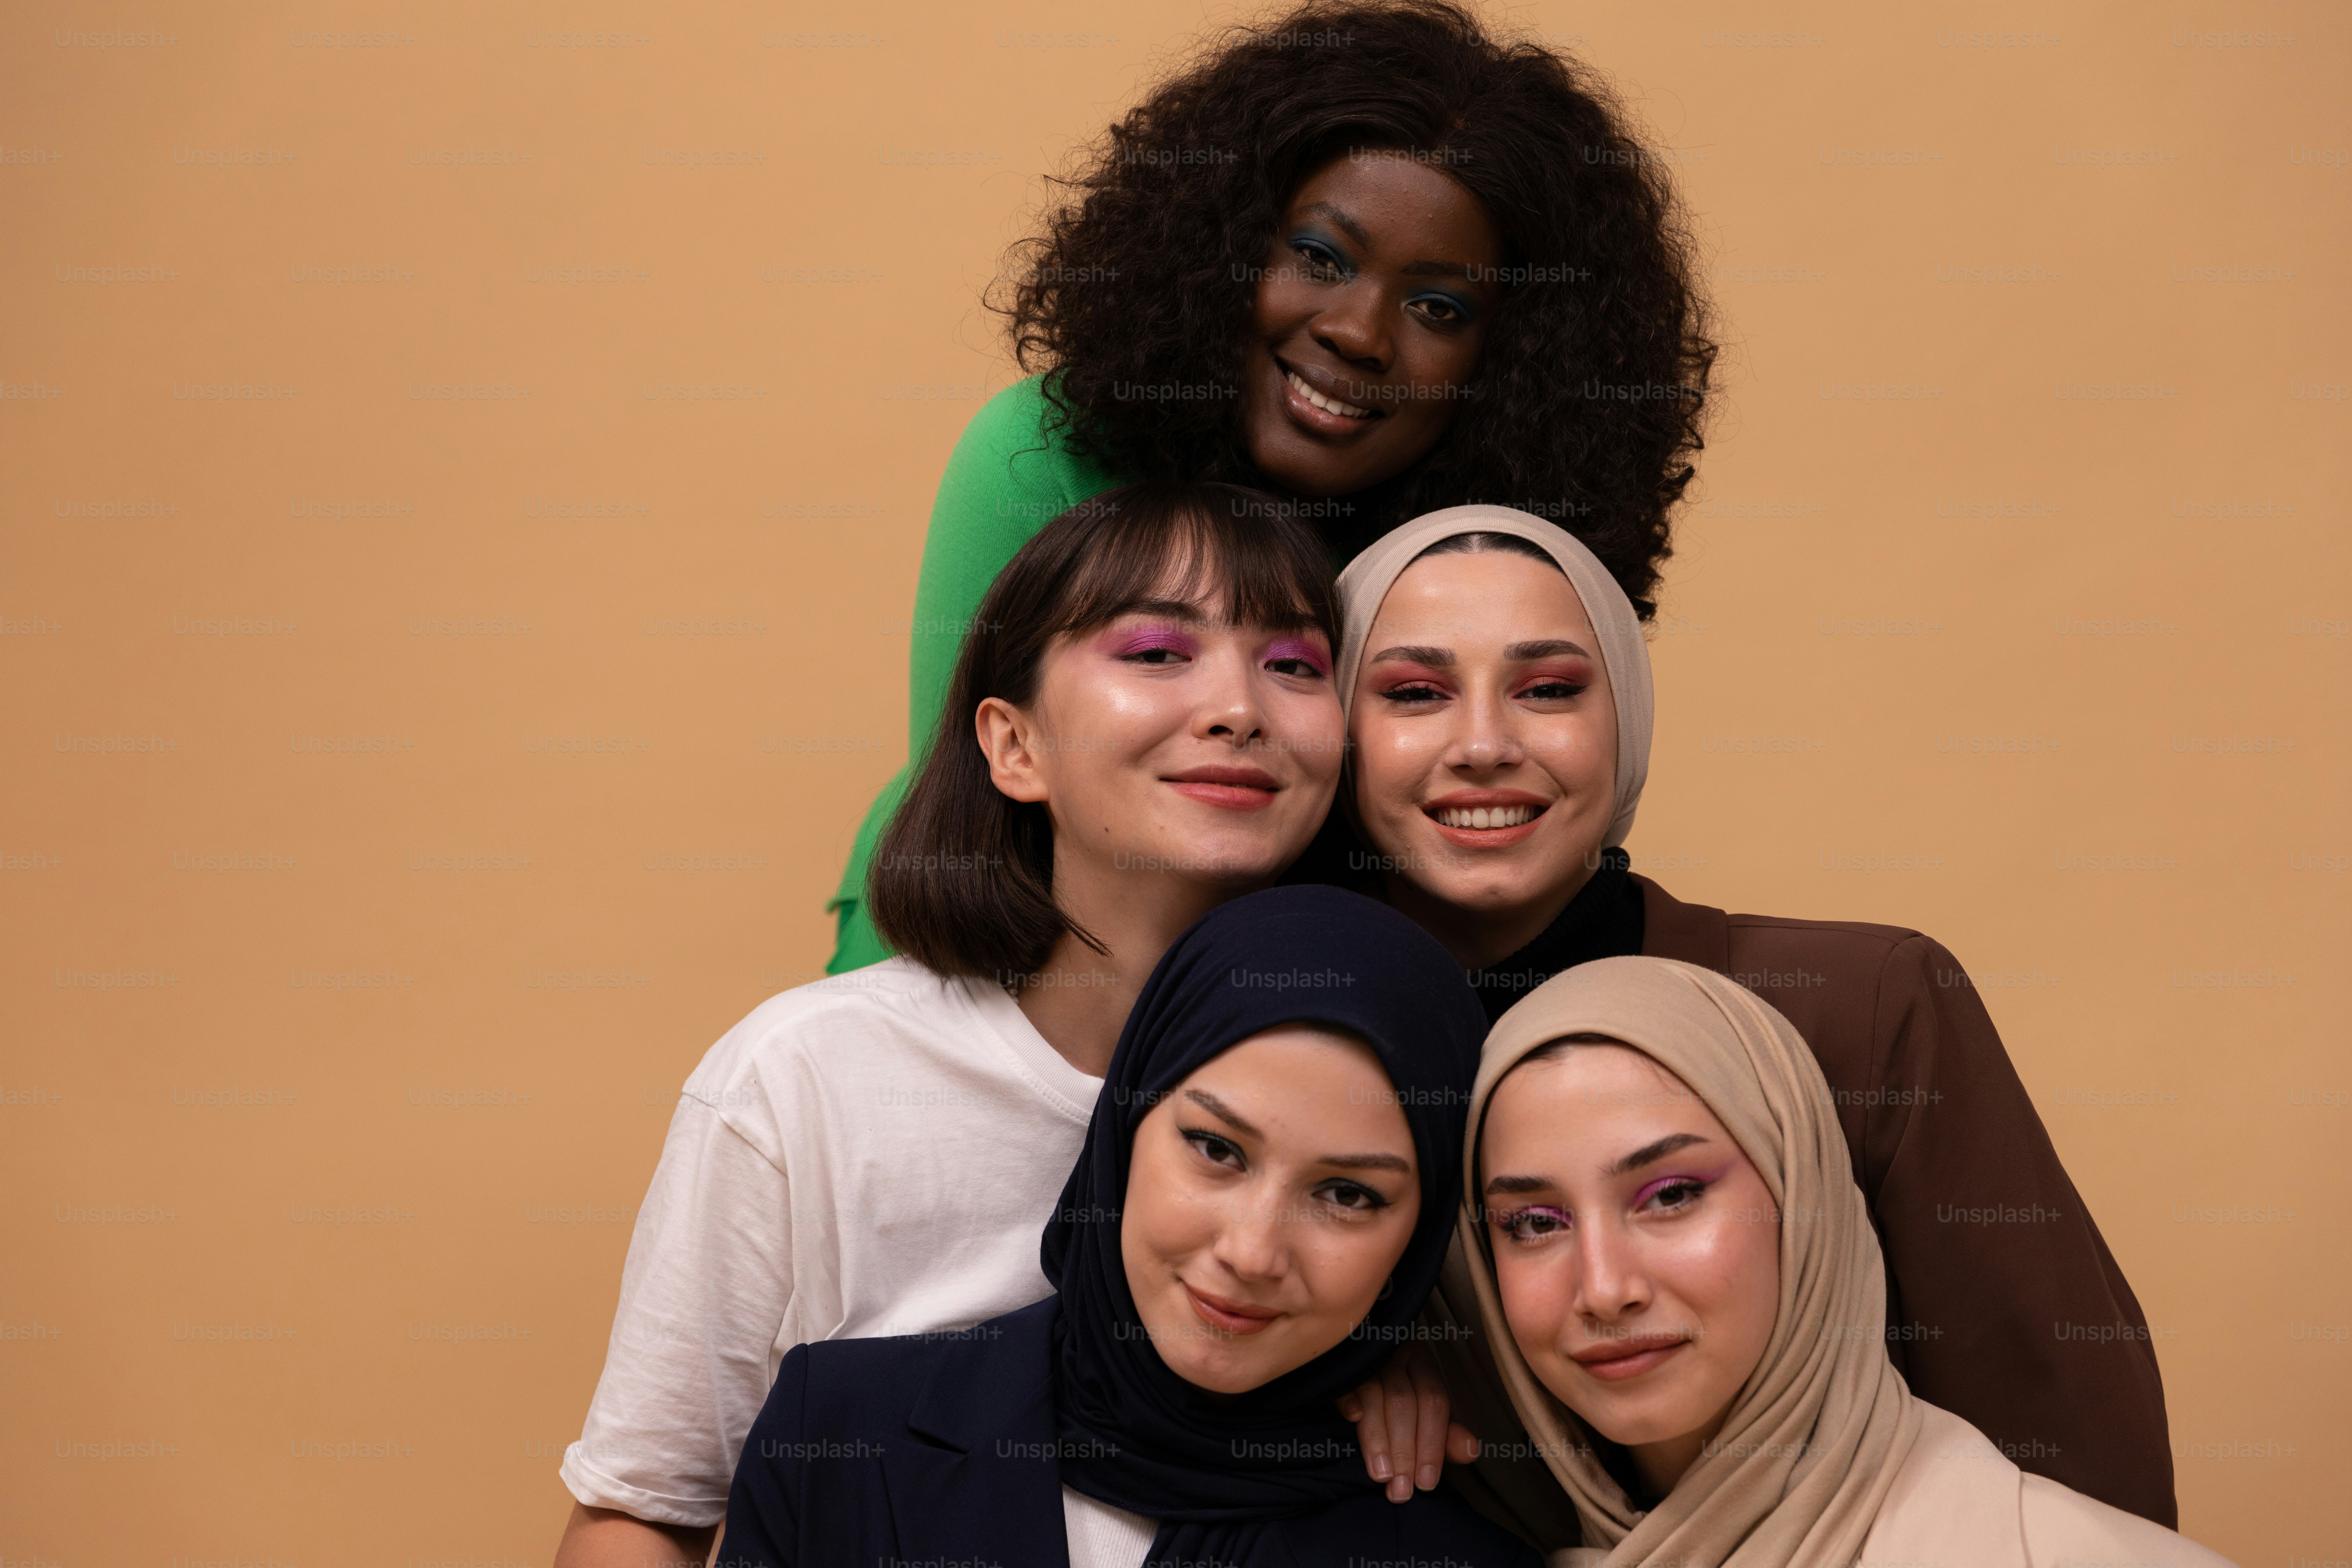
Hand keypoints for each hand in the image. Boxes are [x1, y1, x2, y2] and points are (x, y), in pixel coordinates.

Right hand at [1336, 1343, 1478, 1502]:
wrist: (1359, 1378)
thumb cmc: (1402, 1406)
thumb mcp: (1427, 1418)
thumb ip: (1445, 1436)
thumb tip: (1470, 1451)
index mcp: (1423, 1364)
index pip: (1433, 1401)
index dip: (1432, 1443)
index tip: (1426, 1483)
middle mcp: (1396, 1356)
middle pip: (1403, 1401)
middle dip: (1404, 1450)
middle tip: (1400, 1490)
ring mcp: (1366, 1360)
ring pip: (1374, 1394)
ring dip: (1377, 1439)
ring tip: (1380, 1475)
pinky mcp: (1339, 1367)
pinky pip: (1343, 1382)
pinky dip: (1348, 1399)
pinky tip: (1353, 1418)